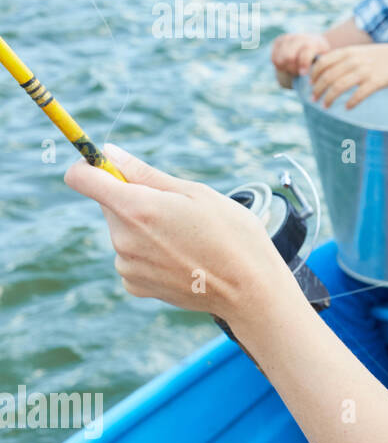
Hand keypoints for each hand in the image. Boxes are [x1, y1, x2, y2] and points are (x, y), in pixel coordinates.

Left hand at [63, 144, 290, 322]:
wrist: (250, 290)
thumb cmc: (233, 235)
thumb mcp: (197, 193)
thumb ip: (146, 174)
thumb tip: (109, 152)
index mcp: (137, 208)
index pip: (82, 177)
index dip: (91, 165)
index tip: (110, 166)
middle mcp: (122, 238)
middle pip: (109, 204)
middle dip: (134, 199)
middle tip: (178, 210)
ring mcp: (126, 265)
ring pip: (123, 231)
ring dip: (145, 228)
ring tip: (187, 239)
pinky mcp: (134, 285)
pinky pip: (131, 258)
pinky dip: (149, 254)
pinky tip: (182, 259)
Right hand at [271, 32, 330, 88]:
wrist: (314, 46)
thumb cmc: (321, 60)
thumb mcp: (324, 64)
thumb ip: (318, 68)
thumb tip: (308, 76)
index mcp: (315, 42)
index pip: (306, 51)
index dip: (303, 64)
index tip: (303, 73)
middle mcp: (300, 37)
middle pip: (288, 56)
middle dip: (292, 68)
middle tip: (298, 72)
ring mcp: (288, 38)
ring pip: (279, 58)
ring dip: (286, 67)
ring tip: (294, 69)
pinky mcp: (278, 41)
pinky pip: (273, 58)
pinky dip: (280, 65)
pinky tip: (288, 65)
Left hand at [310, 43, 387, 108]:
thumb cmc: (384, 57)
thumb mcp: (362, 51)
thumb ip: (346, 58)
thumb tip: (329, 68)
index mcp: (349, 52)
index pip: (322, 62)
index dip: (313, 75)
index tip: (310, 84)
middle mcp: (354, 60)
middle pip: (328, 77)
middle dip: (317, 90)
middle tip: (314, 99)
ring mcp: (365, 71)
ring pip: (338, 87)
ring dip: (329, 98)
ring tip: (325, 106)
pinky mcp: (376, 82)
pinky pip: (358, 95)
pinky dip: (350, 103)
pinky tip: (347, 107)